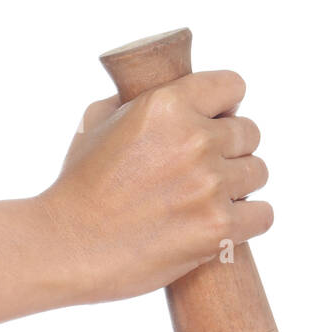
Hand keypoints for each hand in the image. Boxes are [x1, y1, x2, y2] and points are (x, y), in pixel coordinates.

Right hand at [38, 71, 271, 303]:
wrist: (68, 246)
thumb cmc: (77, 186)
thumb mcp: (97, 121)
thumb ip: (137, 101)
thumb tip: (162, 91)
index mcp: (169, 104)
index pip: (233, 86)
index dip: (225, 104)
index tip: (217, 120)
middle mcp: (195, 140)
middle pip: (250, 132)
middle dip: (232, 148)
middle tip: (208, 168)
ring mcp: (210, 185)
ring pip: (259, 172)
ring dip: (241, 184)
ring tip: (213, 197)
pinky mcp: (219, 229)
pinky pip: (263, 214)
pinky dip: (250, 219)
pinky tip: (231, 222)